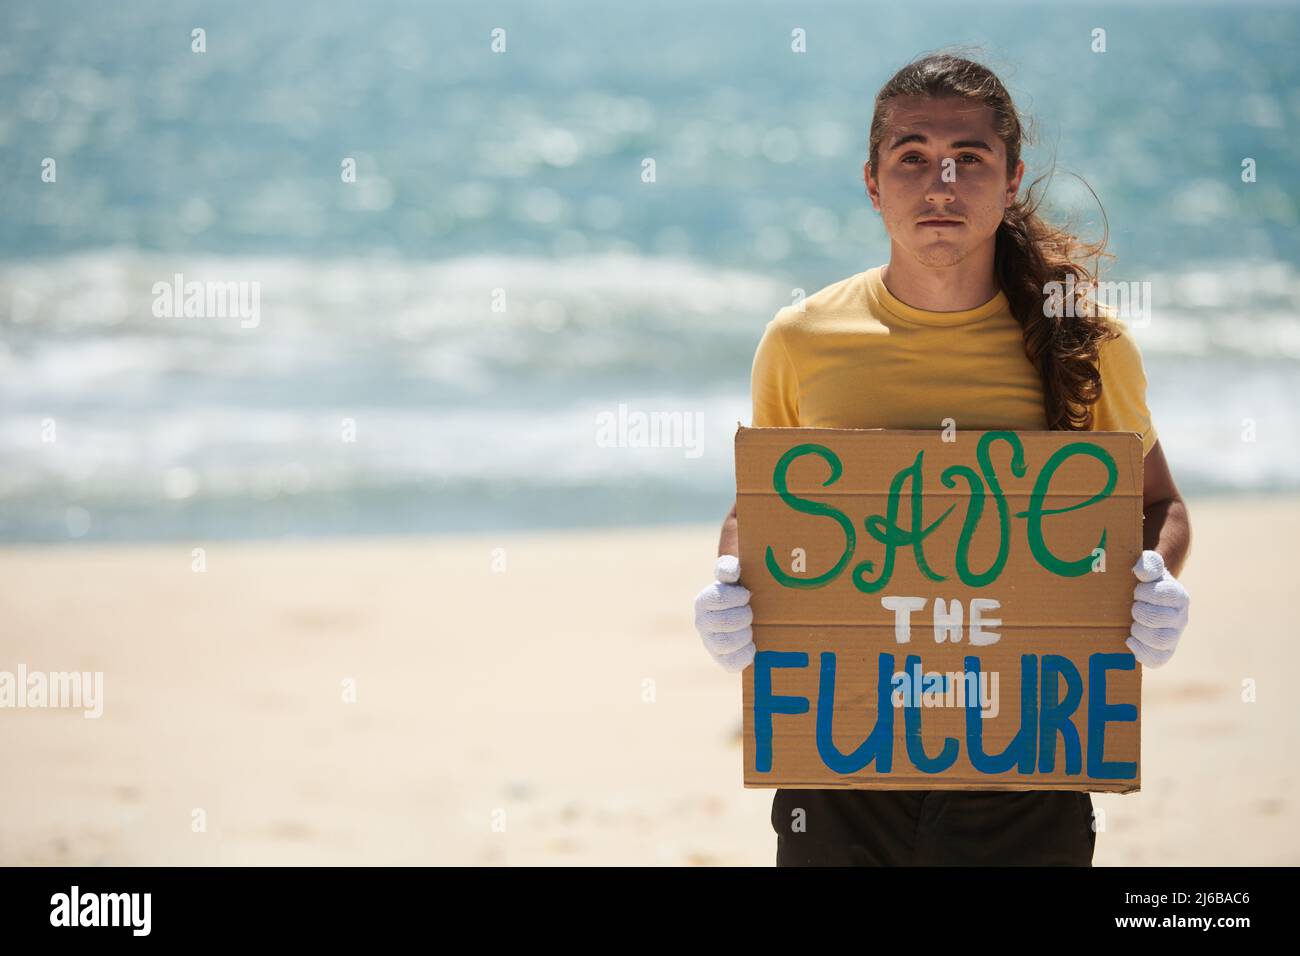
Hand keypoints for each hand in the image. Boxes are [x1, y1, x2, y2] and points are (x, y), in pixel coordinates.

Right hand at [694, 555, 754, 671]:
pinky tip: (751, 645)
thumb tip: (731, 571)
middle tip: (750, 612)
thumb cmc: (741, 591)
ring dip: (745, 634)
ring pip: (726, 643)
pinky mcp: (721, 660)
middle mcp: (702, 622)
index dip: (737, 597)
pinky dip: (745, 654)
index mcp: (704, 600)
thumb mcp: (735, 575)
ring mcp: (710, 643)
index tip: (746, 594)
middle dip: (744, 616)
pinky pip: (732, 663)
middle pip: (725, 622)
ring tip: (750, 628)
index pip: (717, 598)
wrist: (746, 614)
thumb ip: (729, 567)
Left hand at [1126, 550, 1188, 667]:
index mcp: (1178, 596)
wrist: (1145, 602)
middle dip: (1140, 612)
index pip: (1167, 594)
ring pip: (1160, 641)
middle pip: (1161, 619)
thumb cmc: (1145, 583)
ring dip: (1139, 631)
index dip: (1147, 592)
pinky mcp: (1164, 652)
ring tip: (1131, 624)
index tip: (1137, 590)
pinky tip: (1129, 641)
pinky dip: (1142, 652)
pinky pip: (1157, 660)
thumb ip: (1149, 563)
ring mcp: (1173, 637)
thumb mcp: (1149, 569)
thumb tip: (1140, 569)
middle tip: (1133, 607)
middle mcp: (1180, 618)